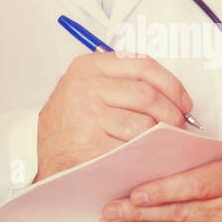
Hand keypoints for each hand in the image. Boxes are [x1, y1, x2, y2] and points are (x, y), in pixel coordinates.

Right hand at [36, 52, 191, 180]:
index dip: (172, 84)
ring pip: (143, 124)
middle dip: (172, 114)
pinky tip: (148, 155)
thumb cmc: (70, 119)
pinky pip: (131, 149)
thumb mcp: (88, 86)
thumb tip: (173, 93)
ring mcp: (86, 117)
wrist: (37, 150)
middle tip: (179, 126)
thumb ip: (123, 80)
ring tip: (163, 141)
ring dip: (160, 136)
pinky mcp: (89, 146)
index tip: (184, 101)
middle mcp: (86, 87)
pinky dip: (146, 154)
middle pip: (147, 96)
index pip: (143, 66)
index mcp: (89, 66)